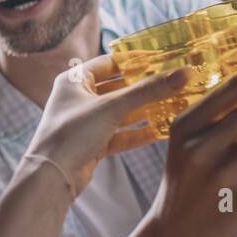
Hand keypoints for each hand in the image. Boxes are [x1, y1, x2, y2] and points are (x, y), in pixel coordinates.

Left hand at [27, 54, 190, 194]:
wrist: (51, 177)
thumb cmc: (72, 134)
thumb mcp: (112, 108)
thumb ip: (148, 91)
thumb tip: (185, 73)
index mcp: (75, 81)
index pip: (110, 63)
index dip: (136, 60)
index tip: (163, 59)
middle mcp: (78, 99)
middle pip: (118, 88)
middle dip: (145, 88)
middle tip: (174, 84)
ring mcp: (85, 123)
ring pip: (121, 113)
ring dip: (145, 111)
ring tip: (175, 106)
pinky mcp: (92, 144)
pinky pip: (120, 134)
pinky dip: (138, 133)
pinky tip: (161, 132)